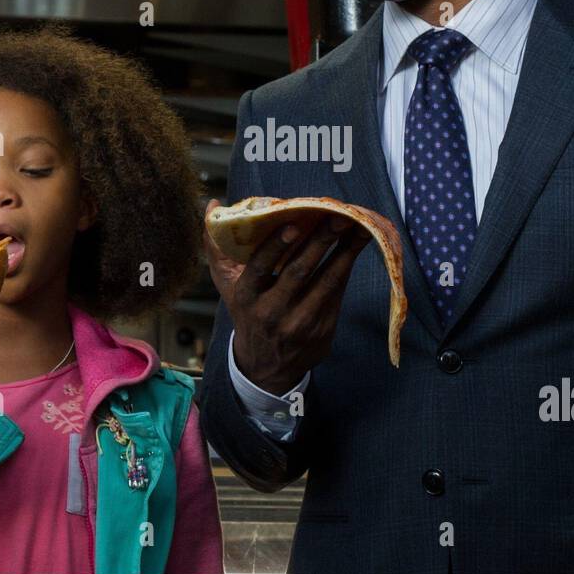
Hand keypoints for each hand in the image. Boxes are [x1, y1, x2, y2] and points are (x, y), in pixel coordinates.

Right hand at [203, 198, 371, 395]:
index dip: (276, 246)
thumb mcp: (227, 286)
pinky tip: (355, 248)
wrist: (266, 367)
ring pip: (326, 282)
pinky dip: (347, 268)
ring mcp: (299, 324)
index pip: (260, 268)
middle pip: (299, 272)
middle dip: (321, 241)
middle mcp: (271, 312)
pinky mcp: (322, 330)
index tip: (294, 224)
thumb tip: (213, 205)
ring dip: (345, 253)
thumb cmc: (247, 313)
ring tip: (359, 227)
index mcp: (246, 297)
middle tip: (338, 216)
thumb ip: (219, 247)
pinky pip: (337, 294)